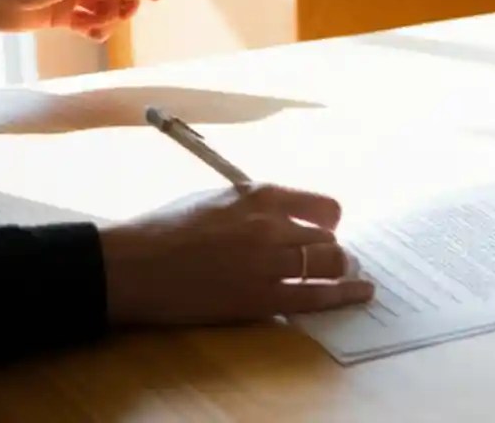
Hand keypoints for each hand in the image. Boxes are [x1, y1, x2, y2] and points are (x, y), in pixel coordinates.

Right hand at [99, 184, 372, 325]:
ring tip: (343, 274)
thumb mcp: (216, 199)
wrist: (133, 266)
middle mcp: (272, 226)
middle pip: (326, 238)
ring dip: (337, 269)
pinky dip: (344, 295)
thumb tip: (285, 217)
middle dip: (329, 249)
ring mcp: (268, 263)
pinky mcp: (261, 298)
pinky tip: (361, 293)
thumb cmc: (166, 229)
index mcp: (260, 195)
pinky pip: (315, 296)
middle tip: (327, 257)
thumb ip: (255, 206)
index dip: (328, 219)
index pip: (320, 205)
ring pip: (327, 264)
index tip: (327, 227)